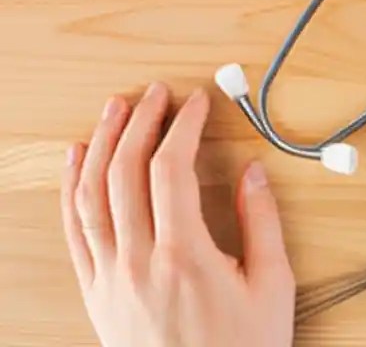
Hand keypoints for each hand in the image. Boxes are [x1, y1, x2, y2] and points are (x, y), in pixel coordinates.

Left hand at [61, 83, 295, 346]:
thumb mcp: (272, 287)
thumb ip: (264, 224)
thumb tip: (254, 174)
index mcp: (184, 256)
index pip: (171, 170)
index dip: (182, 127)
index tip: (196, 103)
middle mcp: (138, 263)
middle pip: (125, 173)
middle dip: (140, 123)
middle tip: (157, 94)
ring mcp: (110, 278)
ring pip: (90, 196)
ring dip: (101, 145)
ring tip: (115, 110)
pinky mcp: (96, 294)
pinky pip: (73, 231)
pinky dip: (71, 189)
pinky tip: (77, 162)